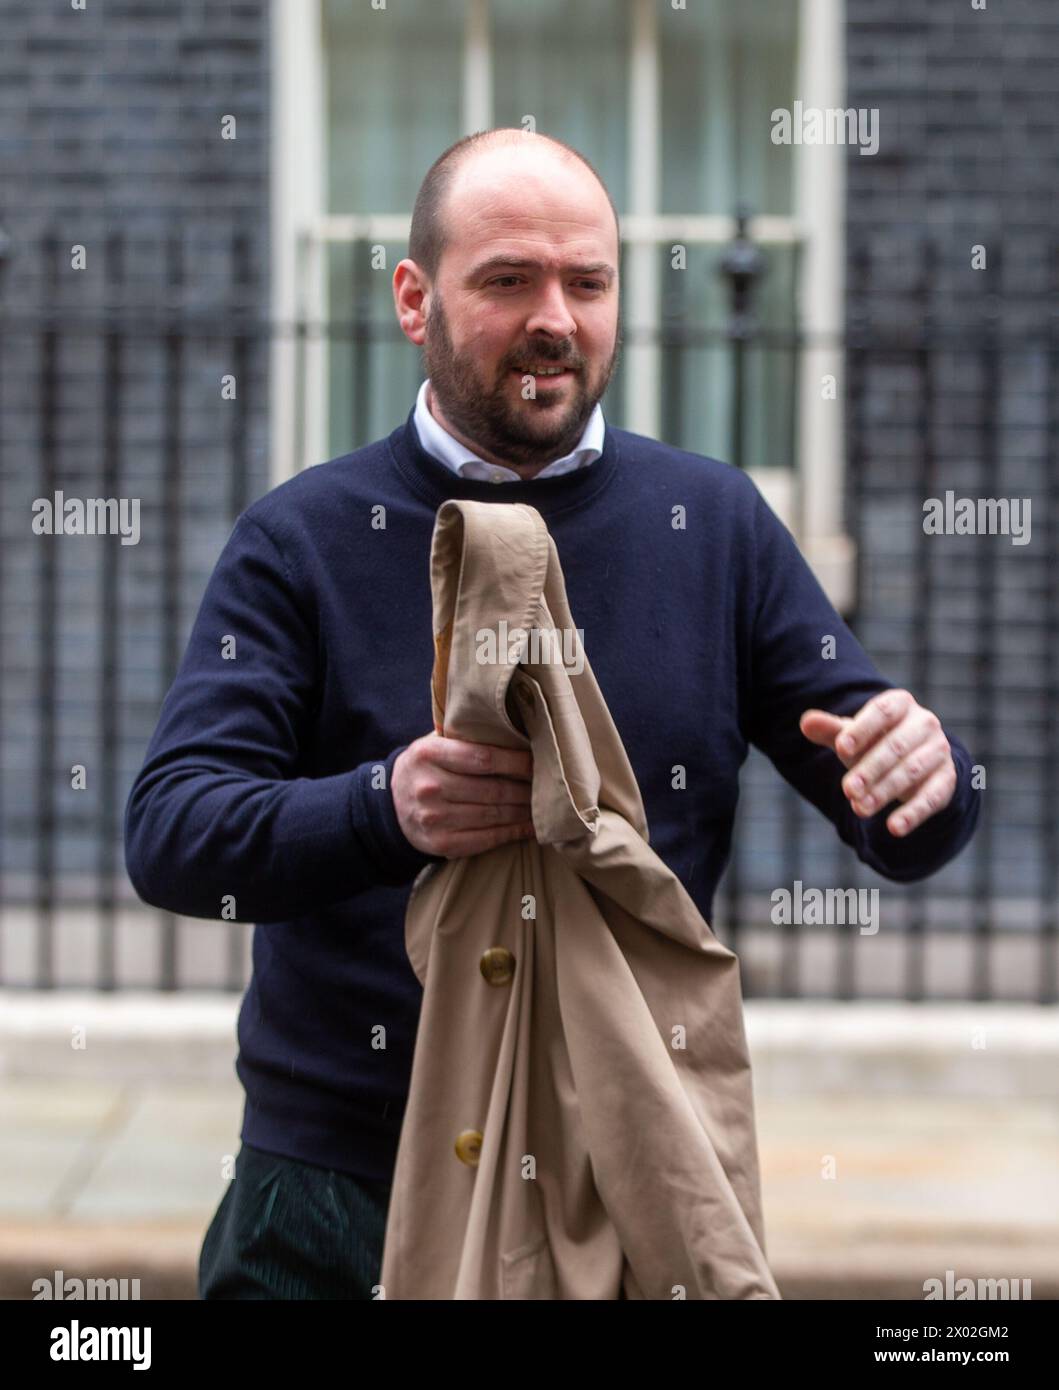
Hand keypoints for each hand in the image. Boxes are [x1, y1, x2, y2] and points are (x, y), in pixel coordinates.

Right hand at [392, 732, 535, 858]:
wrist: (389, 806)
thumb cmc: (424, 768)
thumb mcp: (433, 743)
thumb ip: (465, 737)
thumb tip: (518, 731)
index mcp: (429, 754)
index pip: (484, 758)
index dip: (517, 762)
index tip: (540, 761)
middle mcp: (430, 787)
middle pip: (493, 790)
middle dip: (528, 789)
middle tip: (550, 786)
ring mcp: (435, 819)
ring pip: (494, 815)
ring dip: (525, 811)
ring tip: (545, 806)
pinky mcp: (442, 844)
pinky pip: (487, 839)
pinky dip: (513, 833)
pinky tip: (530, 827)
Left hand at [798, 688, 956, 836]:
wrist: (918, 759)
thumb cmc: (876, 742)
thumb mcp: (853, 736)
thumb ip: (830, 730)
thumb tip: (805, 722)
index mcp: (900, 704)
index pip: (882, 712)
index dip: (861, 730)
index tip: (840, 749)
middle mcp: (924, 723)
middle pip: (895, 746)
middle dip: (869, 770)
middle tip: (847, 790)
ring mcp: (939, 751)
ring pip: (912, 771)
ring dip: (885, 792)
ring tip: (860, 809)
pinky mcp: (947, 779)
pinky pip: (932, 797)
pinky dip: (913, 813)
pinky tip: (894, 828)